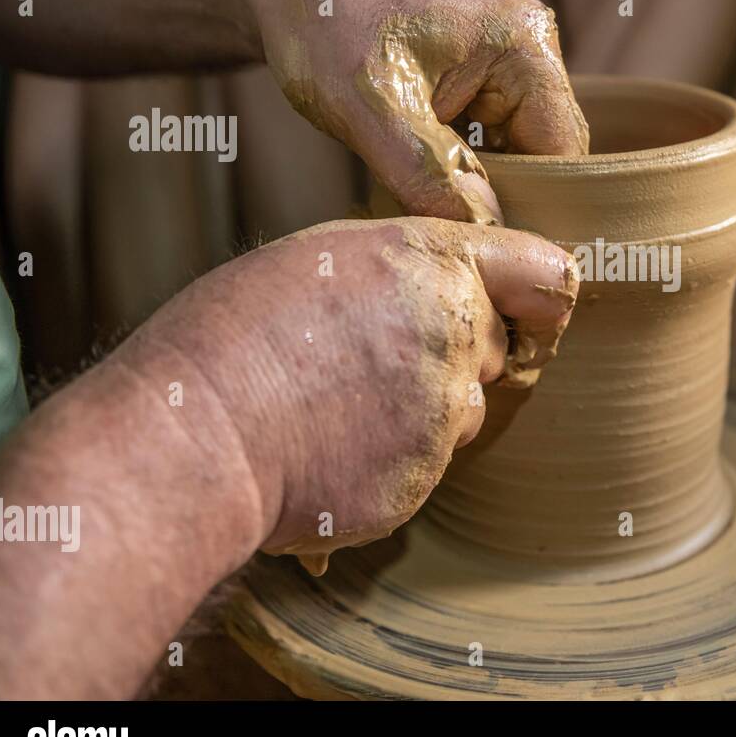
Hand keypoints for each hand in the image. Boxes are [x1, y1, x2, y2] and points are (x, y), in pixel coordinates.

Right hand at [137, 216, 577, 572]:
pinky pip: (429, 464)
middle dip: (454, 353)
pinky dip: (393, 460)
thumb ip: (403, 269)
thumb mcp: (319, 259)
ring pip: (465, 411)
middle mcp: (453, 334)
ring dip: (425, 411)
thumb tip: (444, 287)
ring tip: (337, 404)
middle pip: (495, 346)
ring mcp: (444, 412)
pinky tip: (331, 446)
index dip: (535, 291)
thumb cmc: (233, 338)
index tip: (526, 307)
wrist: (193, 439)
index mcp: (429, 264)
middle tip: (367, 358)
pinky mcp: (426, 477)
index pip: (542, 272)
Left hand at [243, 0, 589, 223]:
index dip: (539, 205)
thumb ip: (429, 174)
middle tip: (460, 237)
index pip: (563, 150)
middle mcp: (528, 43)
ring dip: (481, 181)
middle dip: (507, 194)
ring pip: (513, 145)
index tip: (498, 250)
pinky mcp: (476, 66)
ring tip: (434, 207)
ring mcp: (503, 53)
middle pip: (545, 149)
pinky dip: (461, 161)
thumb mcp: (370, 106)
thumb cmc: (324, 20)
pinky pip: (487, 131)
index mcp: (525, 43)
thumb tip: (487, 232)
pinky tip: (424, 179)